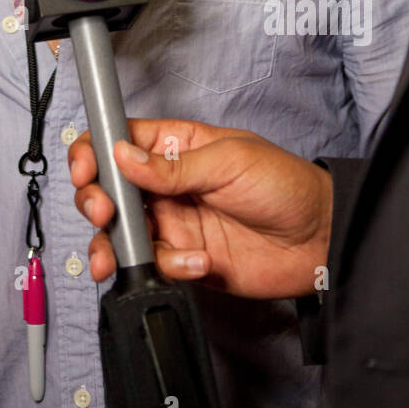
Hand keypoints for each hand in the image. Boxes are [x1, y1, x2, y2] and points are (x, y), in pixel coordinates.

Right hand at [69, 118, 332, 298]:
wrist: (321, 240)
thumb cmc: (285, 184)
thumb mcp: (229, 161)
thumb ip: (172, 167)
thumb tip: (121, 157)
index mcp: (176, 146)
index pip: (120, 141)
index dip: (94, 152)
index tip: (87, 169)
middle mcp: (168, 184)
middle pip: (110, 190)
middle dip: (96, 201)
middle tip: (104, 212)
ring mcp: (174, 223)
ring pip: (122, 233)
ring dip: (114, 245)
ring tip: (120, 255)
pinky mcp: (185, 258)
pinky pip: (156, 265)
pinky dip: (168, 266)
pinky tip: (198, 262)